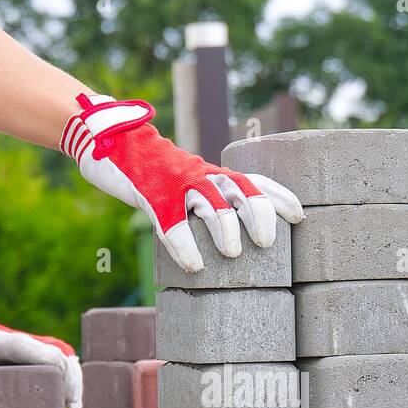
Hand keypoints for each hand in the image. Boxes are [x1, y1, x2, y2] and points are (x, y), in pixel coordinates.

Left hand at [0, 294, 82, 407]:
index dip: (43, 356)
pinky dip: (68, 381)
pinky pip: (57, 367)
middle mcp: (16, 345)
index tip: (58, 370)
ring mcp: (26, 353)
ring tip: (74, 407)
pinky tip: (71, 403)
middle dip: (67, 374)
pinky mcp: (30, 363)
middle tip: (71, 404)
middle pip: (52, 352)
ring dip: (72, 379)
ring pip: (60, 359)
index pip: (23, 346)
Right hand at [62, 94, 303, 272]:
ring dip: (225, 227)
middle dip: (258, 214)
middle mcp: (199, 174)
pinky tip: (194, 265)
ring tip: (233, 253)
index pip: (253, 181)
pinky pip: (171, 222)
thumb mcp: (184, 182)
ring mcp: (175, 183)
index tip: (299, 217)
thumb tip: (230, 234)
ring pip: (210, 201)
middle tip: (266, 243)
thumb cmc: (150, 171)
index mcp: (210, 173)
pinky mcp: (151, 196)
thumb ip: (206, 200)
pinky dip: (184, 245)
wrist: (108, 142)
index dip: (278, 197)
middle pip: (239, 189)